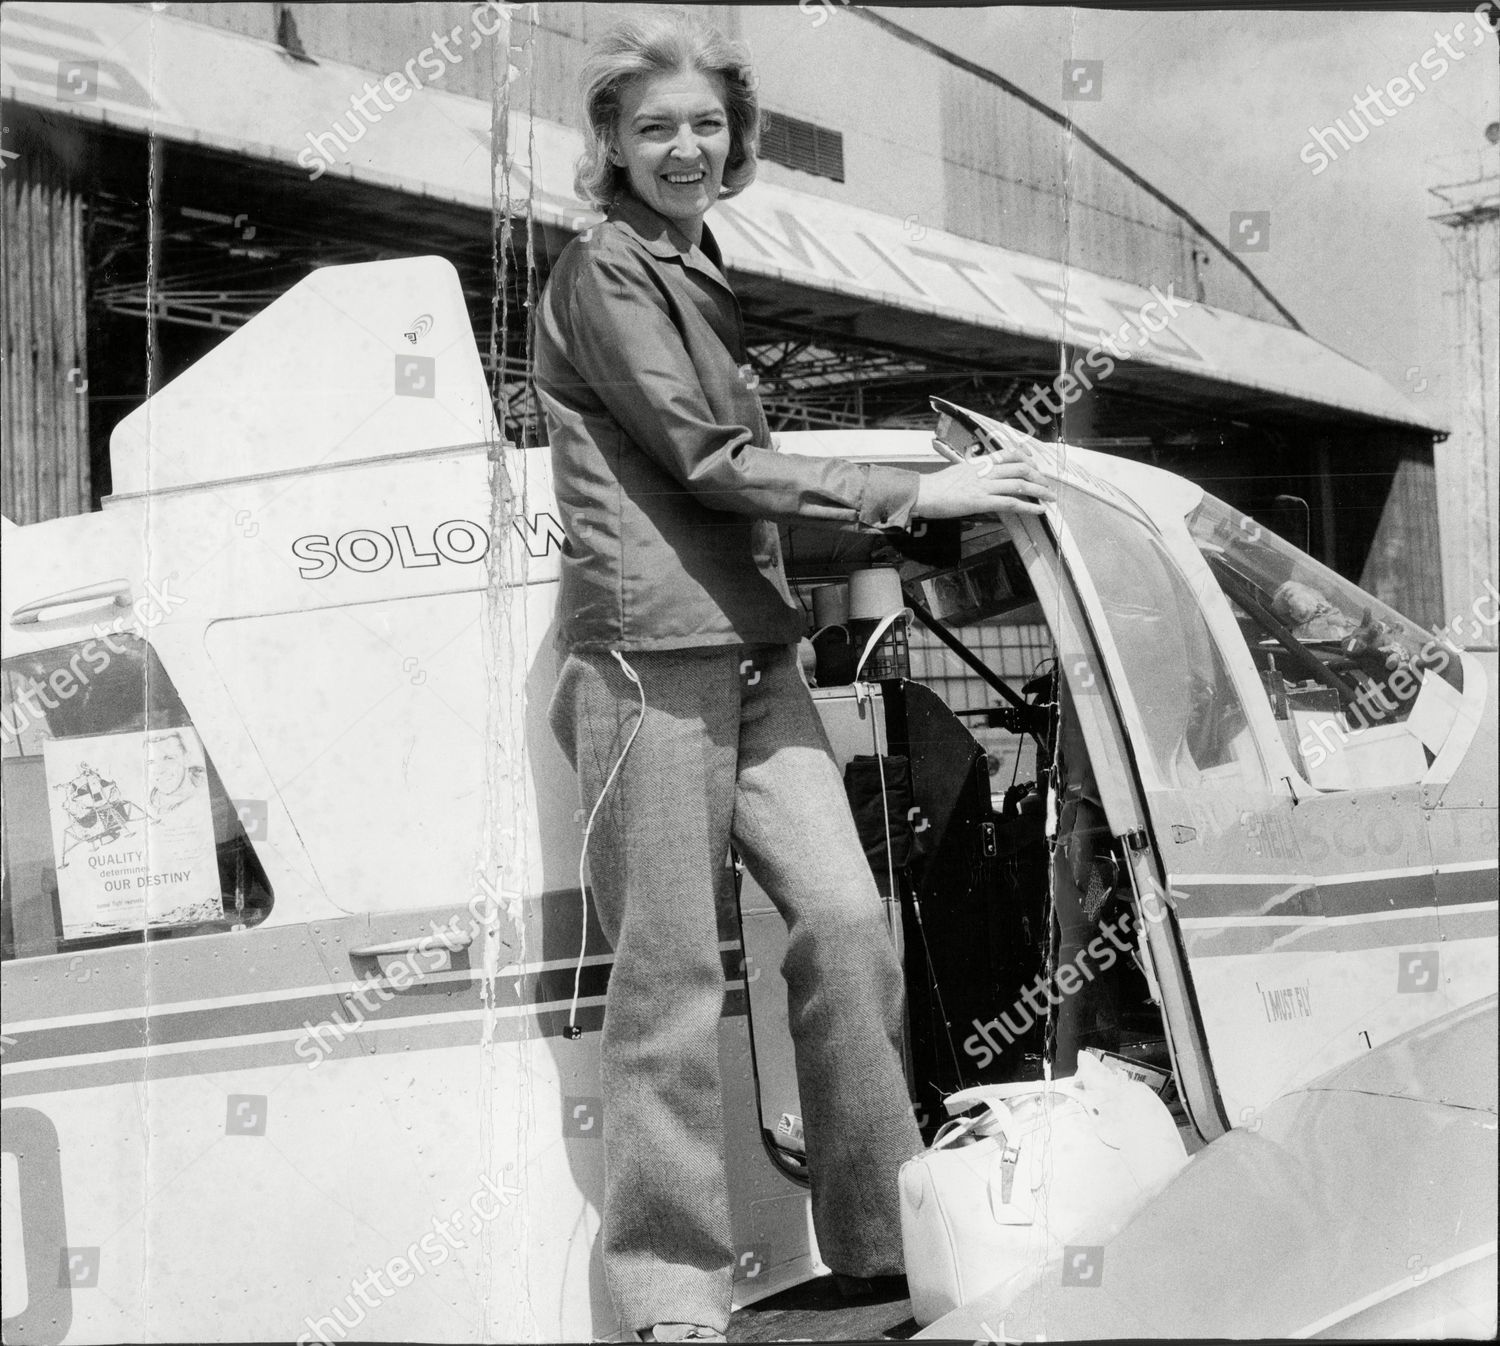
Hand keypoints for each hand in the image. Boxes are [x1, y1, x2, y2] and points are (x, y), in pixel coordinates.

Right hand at [914, 445, 1054, 519]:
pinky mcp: (981, 501)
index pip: (1009, 453)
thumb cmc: (936, 486)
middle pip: (1020, 468)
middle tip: (1047, 485)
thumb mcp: (958, 473)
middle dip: (1038, 477)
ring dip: (1039, 491)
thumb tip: (986, 480)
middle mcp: (985, 471)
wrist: (923, 493)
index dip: (1026, 458)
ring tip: (1050, 498)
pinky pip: (1010, 503)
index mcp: (979, 463)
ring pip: (1019, 484)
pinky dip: (1028, 506)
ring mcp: (984, 486)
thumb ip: (975, 474)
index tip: (1035, 464)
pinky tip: (1038, 510)